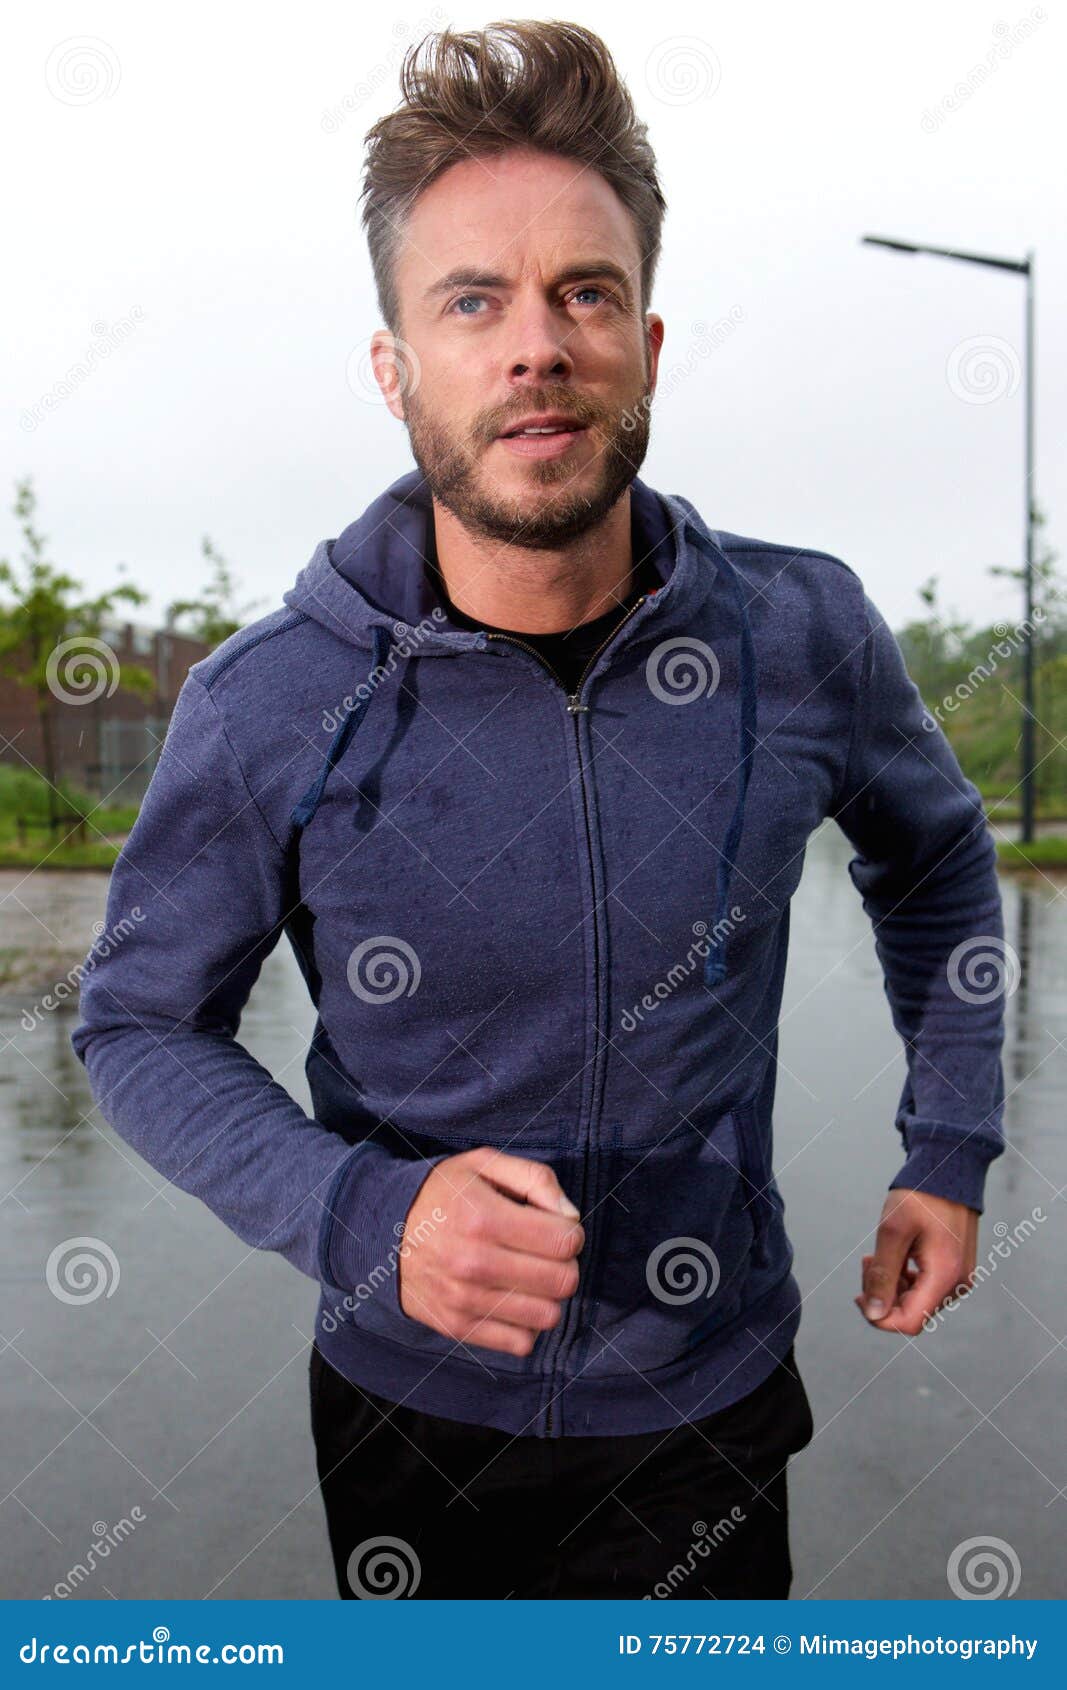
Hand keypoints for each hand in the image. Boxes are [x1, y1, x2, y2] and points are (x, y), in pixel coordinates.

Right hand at [398, 1147, 584, 1356]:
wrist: (382, 1232)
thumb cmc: (443, 1195)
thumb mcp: (484, 1164)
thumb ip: (536, 1178)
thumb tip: (571, 1217)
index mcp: (484, 1217)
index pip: (565, 1240)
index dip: (570, 1232)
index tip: (555, 1227)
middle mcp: (475, 1263)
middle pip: (563, 1280)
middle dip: (565, 1264)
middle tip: (546, 1253)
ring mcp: (465, 1300)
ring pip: (547, 1316)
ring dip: (548, 1297)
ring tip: (530, 1277)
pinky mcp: (458, 1327)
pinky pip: (521, 1343)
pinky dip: (527, 1324)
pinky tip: (514, 1300)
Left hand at [854, 1188, 978, 1334]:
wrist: (948, 1169)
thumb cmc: (920, 1196)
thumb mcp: (892, 1232)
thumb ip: (883, 1276)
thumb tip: (874, 1314)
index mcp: (944, 1276)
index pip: (909, 1322)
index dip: (879, 1317)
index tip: (860, 1294)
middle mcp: (957, 1284)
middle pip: (912, 1313)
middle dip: (883, 1295)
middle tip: (869, 1261)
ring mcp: (959, 1277)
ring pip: (917, 1301)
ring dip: (892, 1285)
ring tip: (878, 1256)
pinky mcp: (956, 1269)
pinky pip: (926, 1287)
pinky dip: (905, 1278)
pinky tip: (894, 1256)